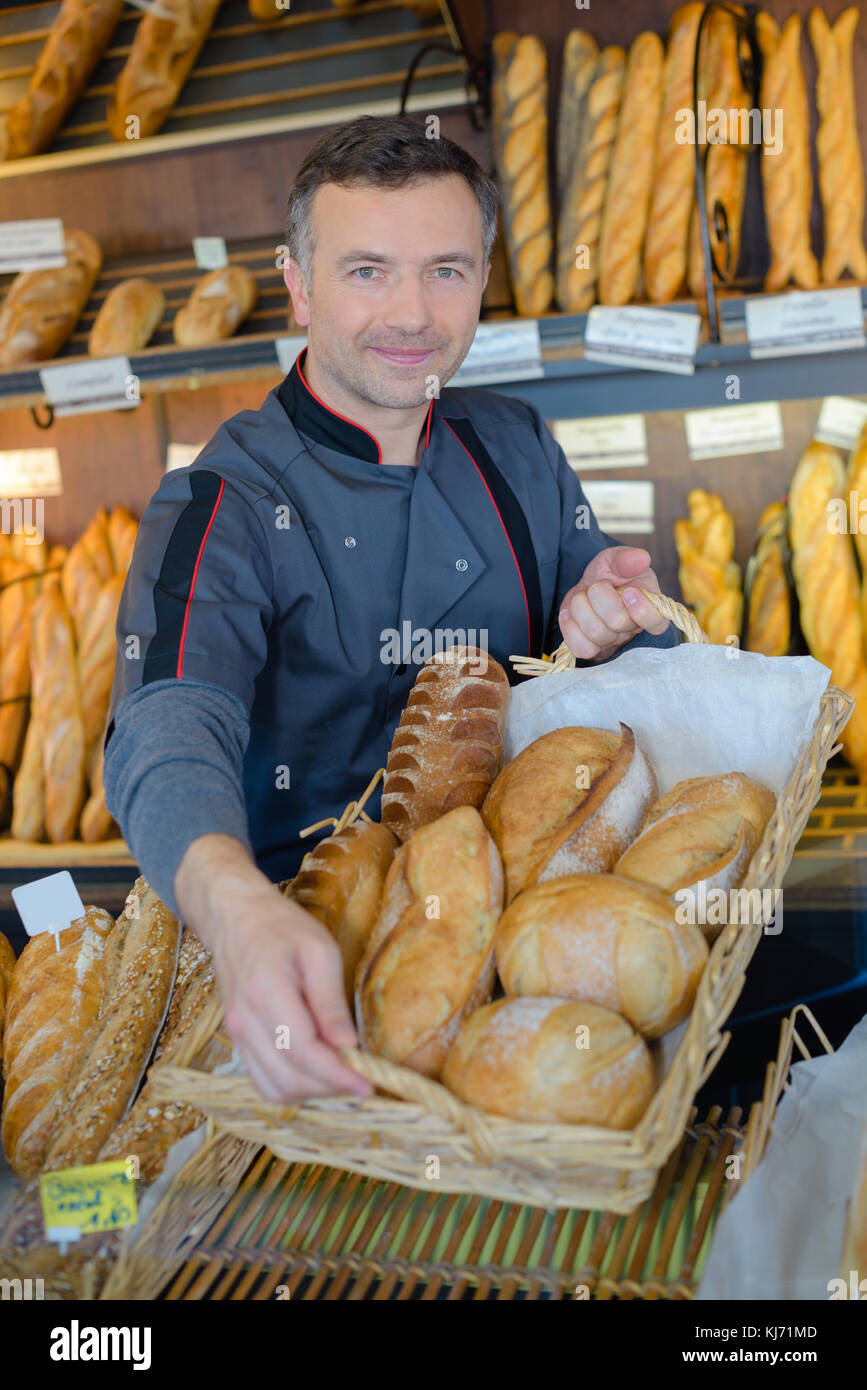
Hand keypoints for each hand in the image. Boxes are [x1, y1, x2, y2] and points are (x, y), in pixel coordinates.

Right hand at [175, 835, 372, 1103]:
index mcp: (266, 993)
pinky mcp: (236, 1041)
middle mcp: (245, 1022)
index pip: (304, 1051)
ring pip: (274, 1088)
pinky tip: (316, 1070)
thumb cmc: (282, 928)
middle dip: (329, 1087)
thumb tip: (348, 1046)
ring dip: (311, 1092)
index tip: (369, 1085)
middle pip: (289, 1078)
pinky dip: (292, 1086)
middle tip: (363, 1076)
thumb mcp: (319, 950)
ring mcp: (236, 1034)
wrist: (235, 919)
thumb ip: (331, 1000)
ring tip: (341, 1073)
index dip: (337, 1075)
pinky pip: (263, 1080)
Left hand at [557, 545, 668, 661]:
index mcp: (650, 606)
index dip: (642, 610)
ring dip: (581, 607)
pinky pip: (582, 649)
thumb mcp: (616, 559)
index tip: (627, 591)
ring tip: (583, 596)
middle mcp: (633, 629)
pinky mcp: (592, 650)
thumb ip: (627, 558)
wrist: (587, 585)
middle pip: (618, 622)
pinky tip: (569, 614)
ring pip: (596, 633)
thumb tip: (642, 558)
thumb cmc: (610, 574)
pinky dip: (570, 627)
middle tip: (597, 585)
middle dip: (599, 596)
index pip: (657, 622)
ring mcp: (613, 642)